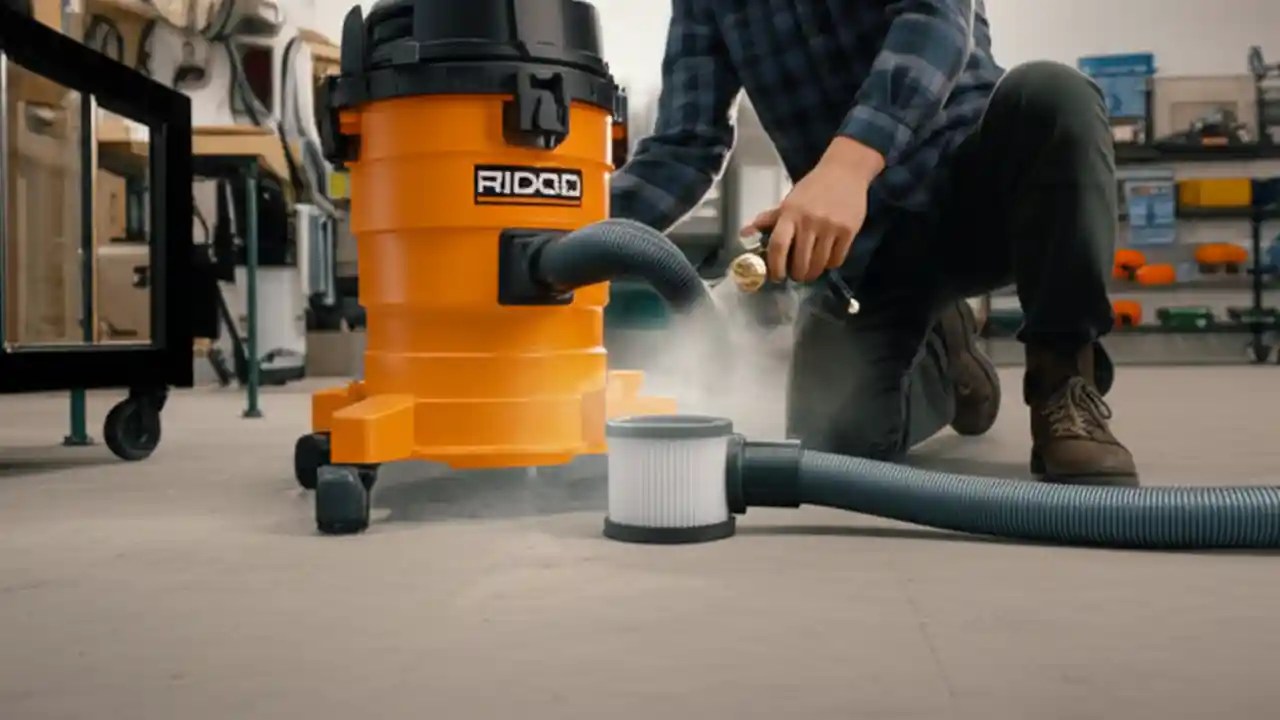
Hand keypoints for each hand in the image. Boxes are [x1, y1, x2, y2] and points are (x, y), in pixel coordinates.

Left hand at [740, 137, 884, 282]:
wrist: (845, 171)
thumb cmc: (813, 188)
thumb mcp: (789, 201)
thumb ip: (769, 219)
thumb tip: (744, 233)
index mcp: (791, 213)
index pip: (779, 246)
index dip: (775, 266)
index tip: (776, 276)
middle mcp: (810, 221)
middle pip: (800, 261)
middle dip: (796, 274)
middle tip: (795, 275)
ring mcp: (830, 227)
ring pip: (819, 263)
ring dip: (813, 273)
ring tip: (810, 271)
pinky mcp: (848, 231)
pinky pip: (837, 259)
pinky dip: (830, 264)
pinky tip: (826, 259)